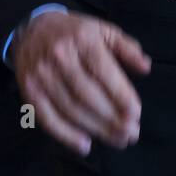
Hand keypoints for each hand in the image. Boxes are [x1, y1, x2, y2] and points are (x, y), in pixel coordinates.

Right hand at [14, 10, 150, 154]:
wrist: (32, 29)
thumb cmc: (76, 33)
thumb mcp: (104, 31)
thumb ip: (127, 48)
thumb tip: (146, 68)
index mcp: (83, 39)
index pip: (104, 72)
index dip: (121, 96)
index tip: (136, 114)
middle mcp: (60, 56)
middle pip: (87, 95)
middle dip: (112, 118)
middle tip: (131, 134)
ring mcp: (41, 75)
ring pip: (70, 109)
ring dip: (96, 129)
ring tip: (117, 140)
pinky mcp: (29, 91)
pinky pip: (47, 118)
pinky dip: (66, 135)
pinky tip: (85, 146)